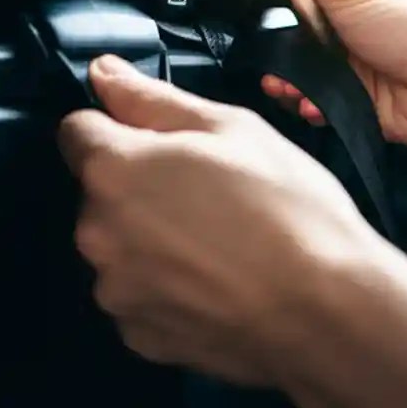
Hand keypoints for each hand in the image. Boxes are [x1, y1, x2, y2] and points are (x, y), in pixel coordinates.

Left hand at [57, 55, 383, 386]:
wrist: (328, 311)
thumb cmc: (287, 209)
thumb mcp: (231, 127)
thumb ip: (152, 98)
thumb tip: (101, 72)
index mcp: (113, 171)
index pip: (78, 129)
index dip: (120, 127)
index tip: (162, 141)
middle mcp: (96, 233)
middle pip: (99, 192)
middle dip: (139, 185)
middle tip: (206, 191)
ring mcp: (115, 291)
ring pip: (118, 245)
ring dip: (149, 239)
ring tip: (217, 243)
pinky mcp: (138, 335)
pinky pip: (138, 295)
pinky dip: (165, 287)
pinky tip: (214, 282)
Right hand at [209, 0, 406, 150]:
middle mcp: (343, 12)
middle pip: (278, 18)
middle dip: (265, 37)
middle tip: (259, 43)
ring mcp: (345, 55)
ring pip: (289, 63)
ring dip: (282, 76)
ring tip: (286, 81)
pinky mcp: (348, 95)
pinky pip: (307, 98)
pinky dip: (304, 103)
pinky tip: (313, 101)